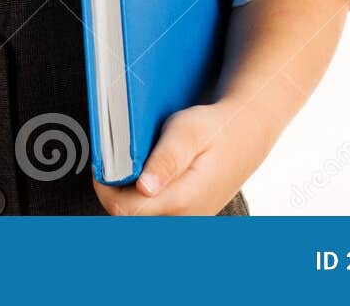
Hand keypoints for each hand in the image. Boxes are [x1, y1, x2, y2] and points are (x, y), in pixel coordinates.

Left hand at [93, 99, 272, 215]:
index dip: (106, 188)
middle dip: (114, 192)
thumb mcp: (188, 132)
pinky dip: (142, 198)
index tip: (102, 165)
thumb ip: (166, 160)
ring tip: (130, 167)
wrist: (247, 134)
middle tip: (113, 162)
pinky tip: (146, 177)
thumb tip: (143, 187)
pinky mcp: (188, 216)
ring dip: (127, 195)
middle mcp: (186, 218)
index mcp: (183, 199)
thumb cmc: (216, 129)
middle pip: (129, 218)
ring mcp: (188, 220)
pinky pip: (155, 215)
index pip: (126, 210)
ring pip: (141, 218)